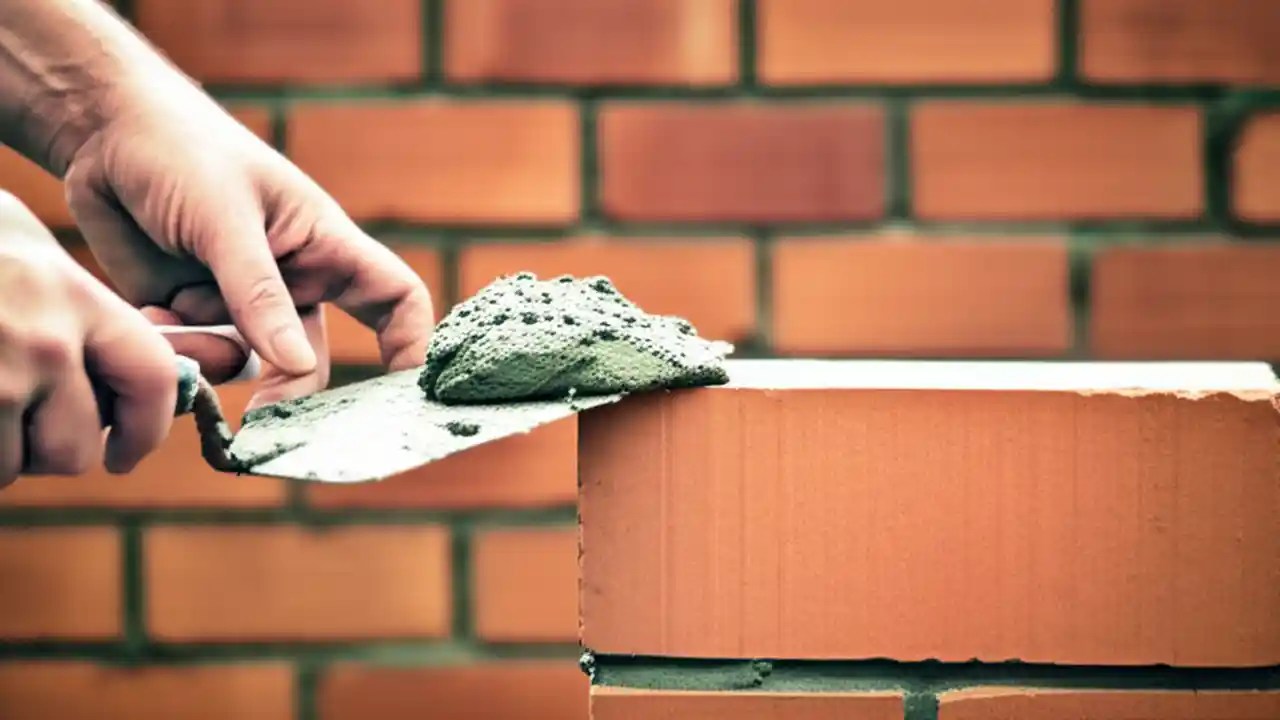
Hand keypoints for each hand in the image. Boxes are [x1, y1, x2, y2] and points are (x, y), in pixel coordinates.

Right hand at [0, 191, 177, 482]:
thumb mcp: (24, 246)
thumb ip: (80, 313)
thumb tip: (121, 380)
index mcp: (73, 296)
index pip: (153, 380)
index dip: (146, 429)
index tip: (123, 453)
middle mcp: (38, 342)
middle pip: (73, 450)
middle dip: (46, 451)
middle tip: (16, 421)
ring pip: (8, 470)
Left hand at [63, 80, 434, 409]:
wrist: (102, 133)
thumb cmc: (182, 150)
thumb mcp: (226, 220)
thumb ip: (259, 296)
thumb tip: (299, 368)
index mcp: (325, 247)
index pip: (395, 298)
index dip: (411, 344)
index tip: (401, 394)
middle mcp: (293, 281)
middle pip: (315, 358)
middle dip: (291, 389)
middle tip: (265, 415)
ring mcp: (242, 302)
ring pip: (250, 364)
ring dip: (213, 354)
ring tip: (174, 316)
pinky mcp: (193, 314)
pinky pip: (199, 356)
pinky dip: (176, 346)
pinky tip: (153, 312)